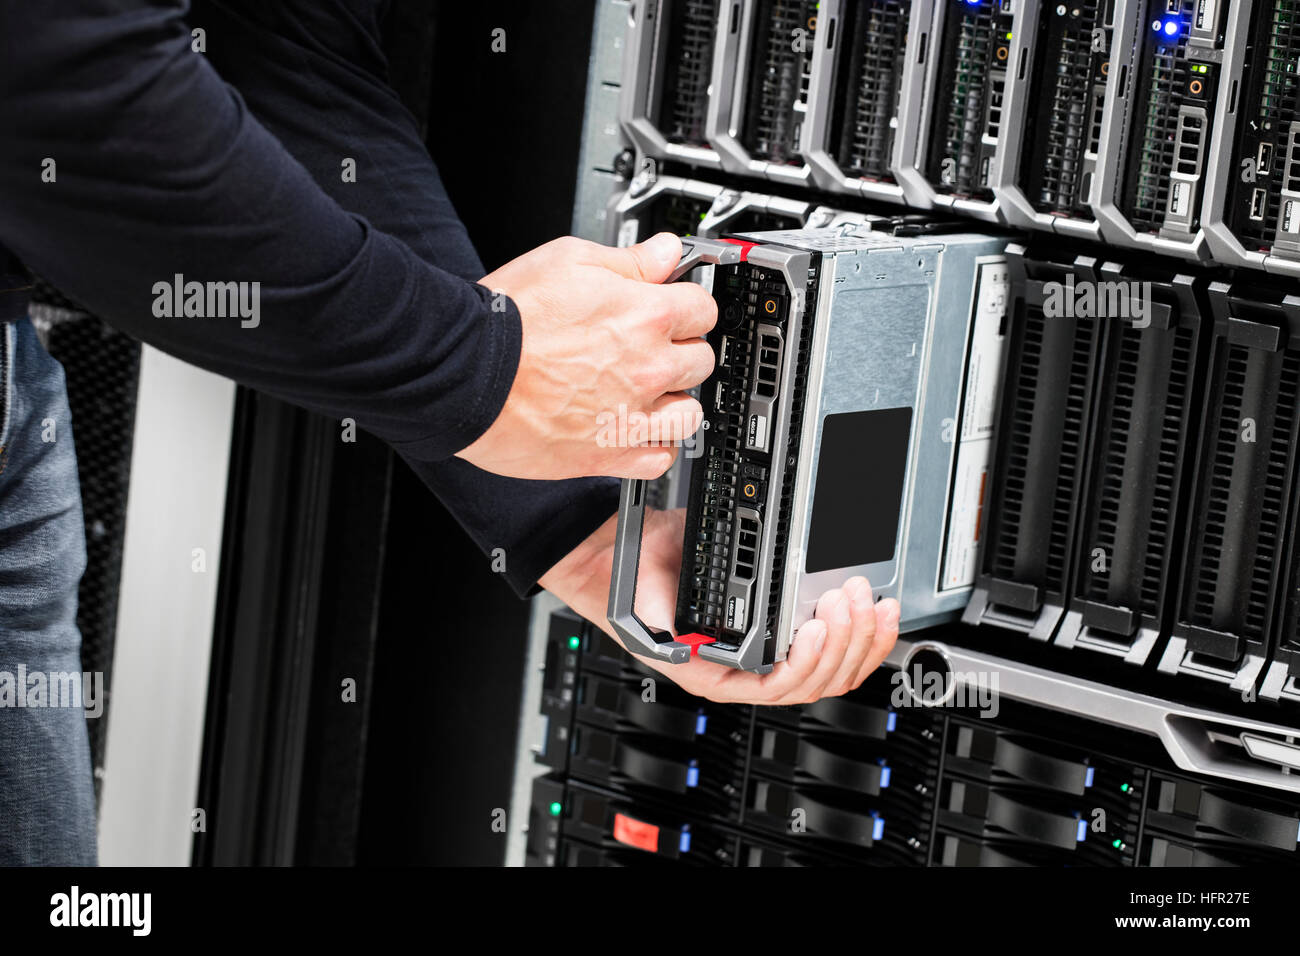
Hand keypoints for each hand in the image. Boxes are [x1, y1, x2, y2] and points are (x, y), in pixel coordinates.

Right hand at [457, 233, 716, 479]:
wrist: (465, 371)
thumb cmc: (507, 318)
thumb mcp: (568, 259)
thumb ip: (628, 260)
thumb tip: (666, 253)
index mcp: (645, 316)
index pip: (704, 309)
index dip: (686, 305)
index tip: (673, 309)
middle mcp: (647, 368)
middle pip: (700, 361)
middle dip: (680, 351)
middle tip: (651, 349)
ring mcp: (631, 416)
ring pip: (690, 415)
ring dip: (674, 403)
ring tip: (647, 394)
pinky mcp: (608, 454)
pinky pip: (659, 460)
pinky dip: (653, 447)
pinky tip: (633, 430)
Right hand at [539, 508, 900, 704]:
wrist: (631, 554)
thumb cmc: (633, 584)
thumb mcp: (642, 603)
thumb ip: (666, 625)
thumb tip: (688, 642)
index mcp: (715, 674)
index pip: (774, 687)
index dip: (802, 663)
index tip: (813, 627)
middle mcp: (747, 669)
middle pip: (815, 680)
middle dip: (842, 640)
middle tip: (846, 598)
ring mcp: (770, 650)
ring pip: (833, 668)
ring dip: (860, 637)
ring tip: (866, 600)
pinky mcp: (784, 626)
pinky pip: (834, 647)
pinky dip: (861, 632)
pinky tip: (876, 612)